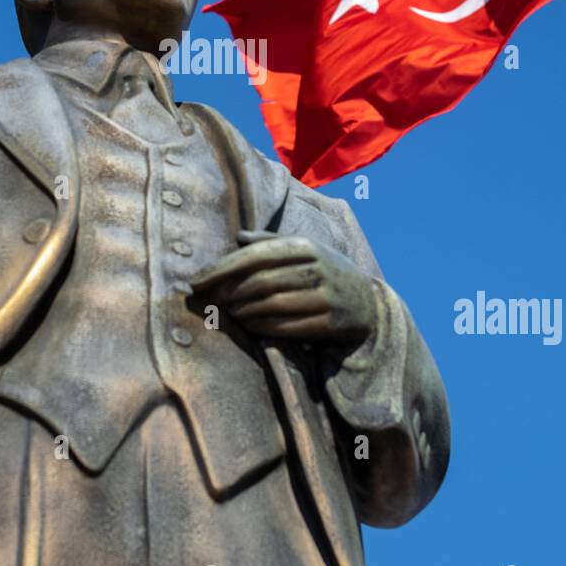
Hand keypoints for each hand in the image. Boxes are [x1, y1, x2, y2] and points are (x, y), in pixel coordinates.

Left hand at [190, 229, 377, 346]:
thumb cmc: (326, 272)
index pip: (255, 255)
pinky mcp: (330, 323)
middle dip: (230, 292)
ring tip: (229, 313)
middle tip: (212, 300)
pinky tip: (249, 327)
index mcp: (307, 245)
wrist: (370, 306)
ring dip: (244, 312)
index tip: (196, 281)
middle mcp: (318, 268)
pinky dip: (262, 328)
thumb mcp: (306, 250)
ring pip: (272, 304)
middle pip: (261, 281)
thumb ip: (271, 242)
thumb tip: (237, 237)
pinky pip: (286, 327)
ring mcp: (326, 296)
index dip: (222, 268)